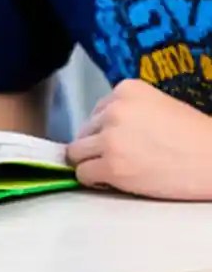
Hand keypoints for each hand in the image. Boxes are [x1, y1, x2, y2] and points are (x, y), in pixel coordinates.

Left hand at [66, 79, 211, 199]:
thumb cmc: (195, 136)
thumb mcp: (159, 105)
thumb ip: (128, 112)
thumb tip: (99, 130)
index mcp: (125, 90)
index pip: (96, 113)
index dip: (106, 131)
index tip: (124, 142)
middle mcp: (113, 110)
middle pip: (84, 132)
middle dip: (97, 146)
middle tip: (121, 159)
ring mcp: (110, 139)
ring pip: (76, 153)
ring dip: (91, 163)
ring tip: (115, 171)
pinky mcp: (112, 166)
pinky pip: (83, 174)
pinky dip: (93, 180)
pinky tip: (112, 182)